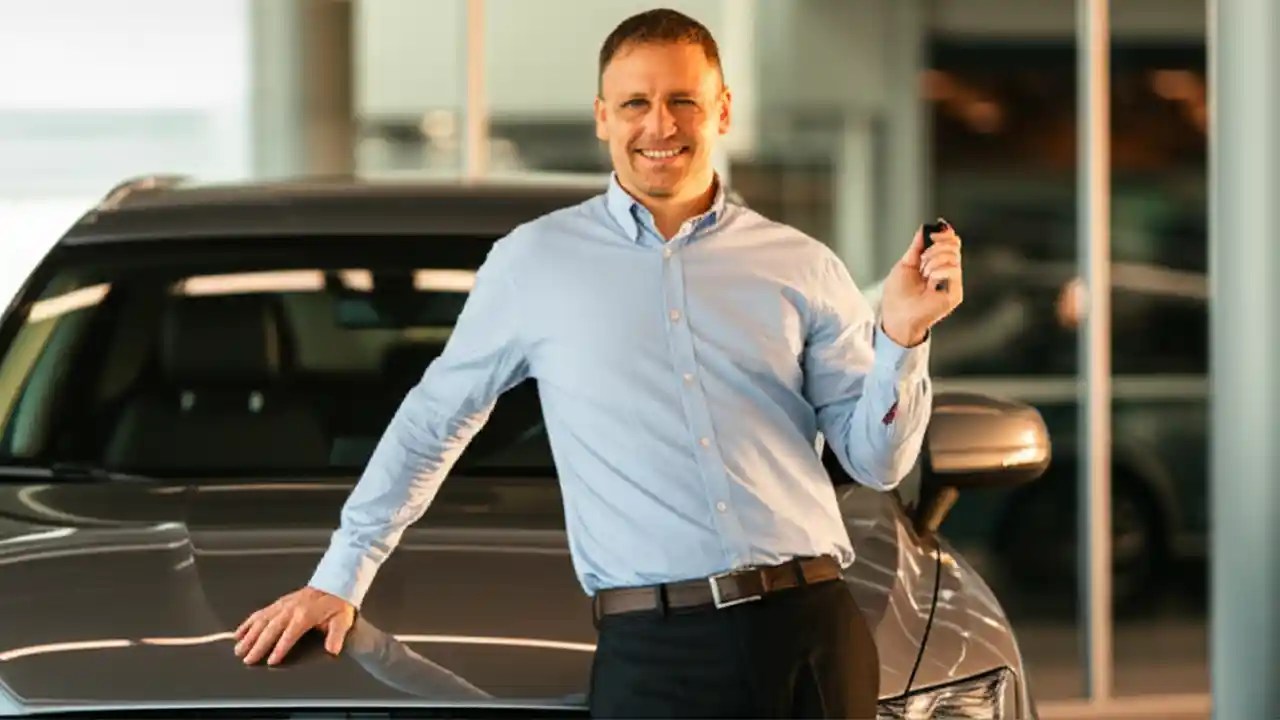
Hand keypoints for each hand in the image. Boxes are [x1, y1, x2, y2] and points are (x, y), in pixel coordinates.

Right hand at [233, 586, 355, 665]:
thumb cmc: (337, 603)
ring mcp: (283, 605)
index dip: (280, 648)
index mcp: (305, 615)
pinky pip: (260, 613)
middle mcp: (290, 609)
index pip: (289, 634)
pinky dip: (248, 623)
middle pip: (271, 629)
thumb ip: (336, 635)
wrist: (334, 583)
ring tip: (239, 649)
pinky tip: (239, 633)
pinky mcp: (279, 603)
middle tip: (248, 660)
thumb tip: (333, 649)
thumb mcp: (342, 619)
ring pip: (261, 621)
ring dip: (249, 635)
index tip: (271, 661)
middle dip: (258, 645)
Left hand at [879, 221, 963, 345]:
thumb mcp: (906, 263)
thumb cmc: (898, 295)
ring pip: (953, 256)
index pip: (951, 243)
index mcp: (936, 264)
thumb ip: (917, 246)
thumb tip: (925, 228)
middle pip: (954, 245)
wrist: (896, 315)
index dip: (944, 234)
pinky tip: (930, 281)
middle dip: (936, 246)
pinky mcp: (955, 293)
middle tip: (922, 258)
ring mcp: (952, 283)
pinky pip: (953, 271)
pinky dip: (938, 271)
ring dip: (933, 260)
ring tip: (923, 273)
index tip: (932, 233)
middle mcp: (947, 272)